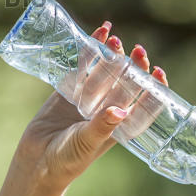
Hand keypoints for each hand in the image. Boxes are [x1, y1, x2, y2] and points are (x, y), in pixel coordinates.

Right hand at [12, 23, 168, 189]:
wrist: (37, 161)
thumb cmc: (67, 160)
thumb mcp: (86, 143)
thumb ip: (102, 127)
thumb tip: (121, 110)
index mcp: (119, 127)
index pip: (142, 106)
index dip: (153, 90)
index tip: (159, 73)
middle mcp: (107, 112)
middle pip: (126, 84)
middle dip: (134, 67)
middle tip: (139, 50)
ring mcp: (89, 99)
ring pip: (105, 73)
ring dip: (112, 56)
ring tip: (116, 39)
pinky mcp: (70, 90)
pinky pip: (84, 67)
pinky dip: (90, 51)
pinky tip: (99, 34)